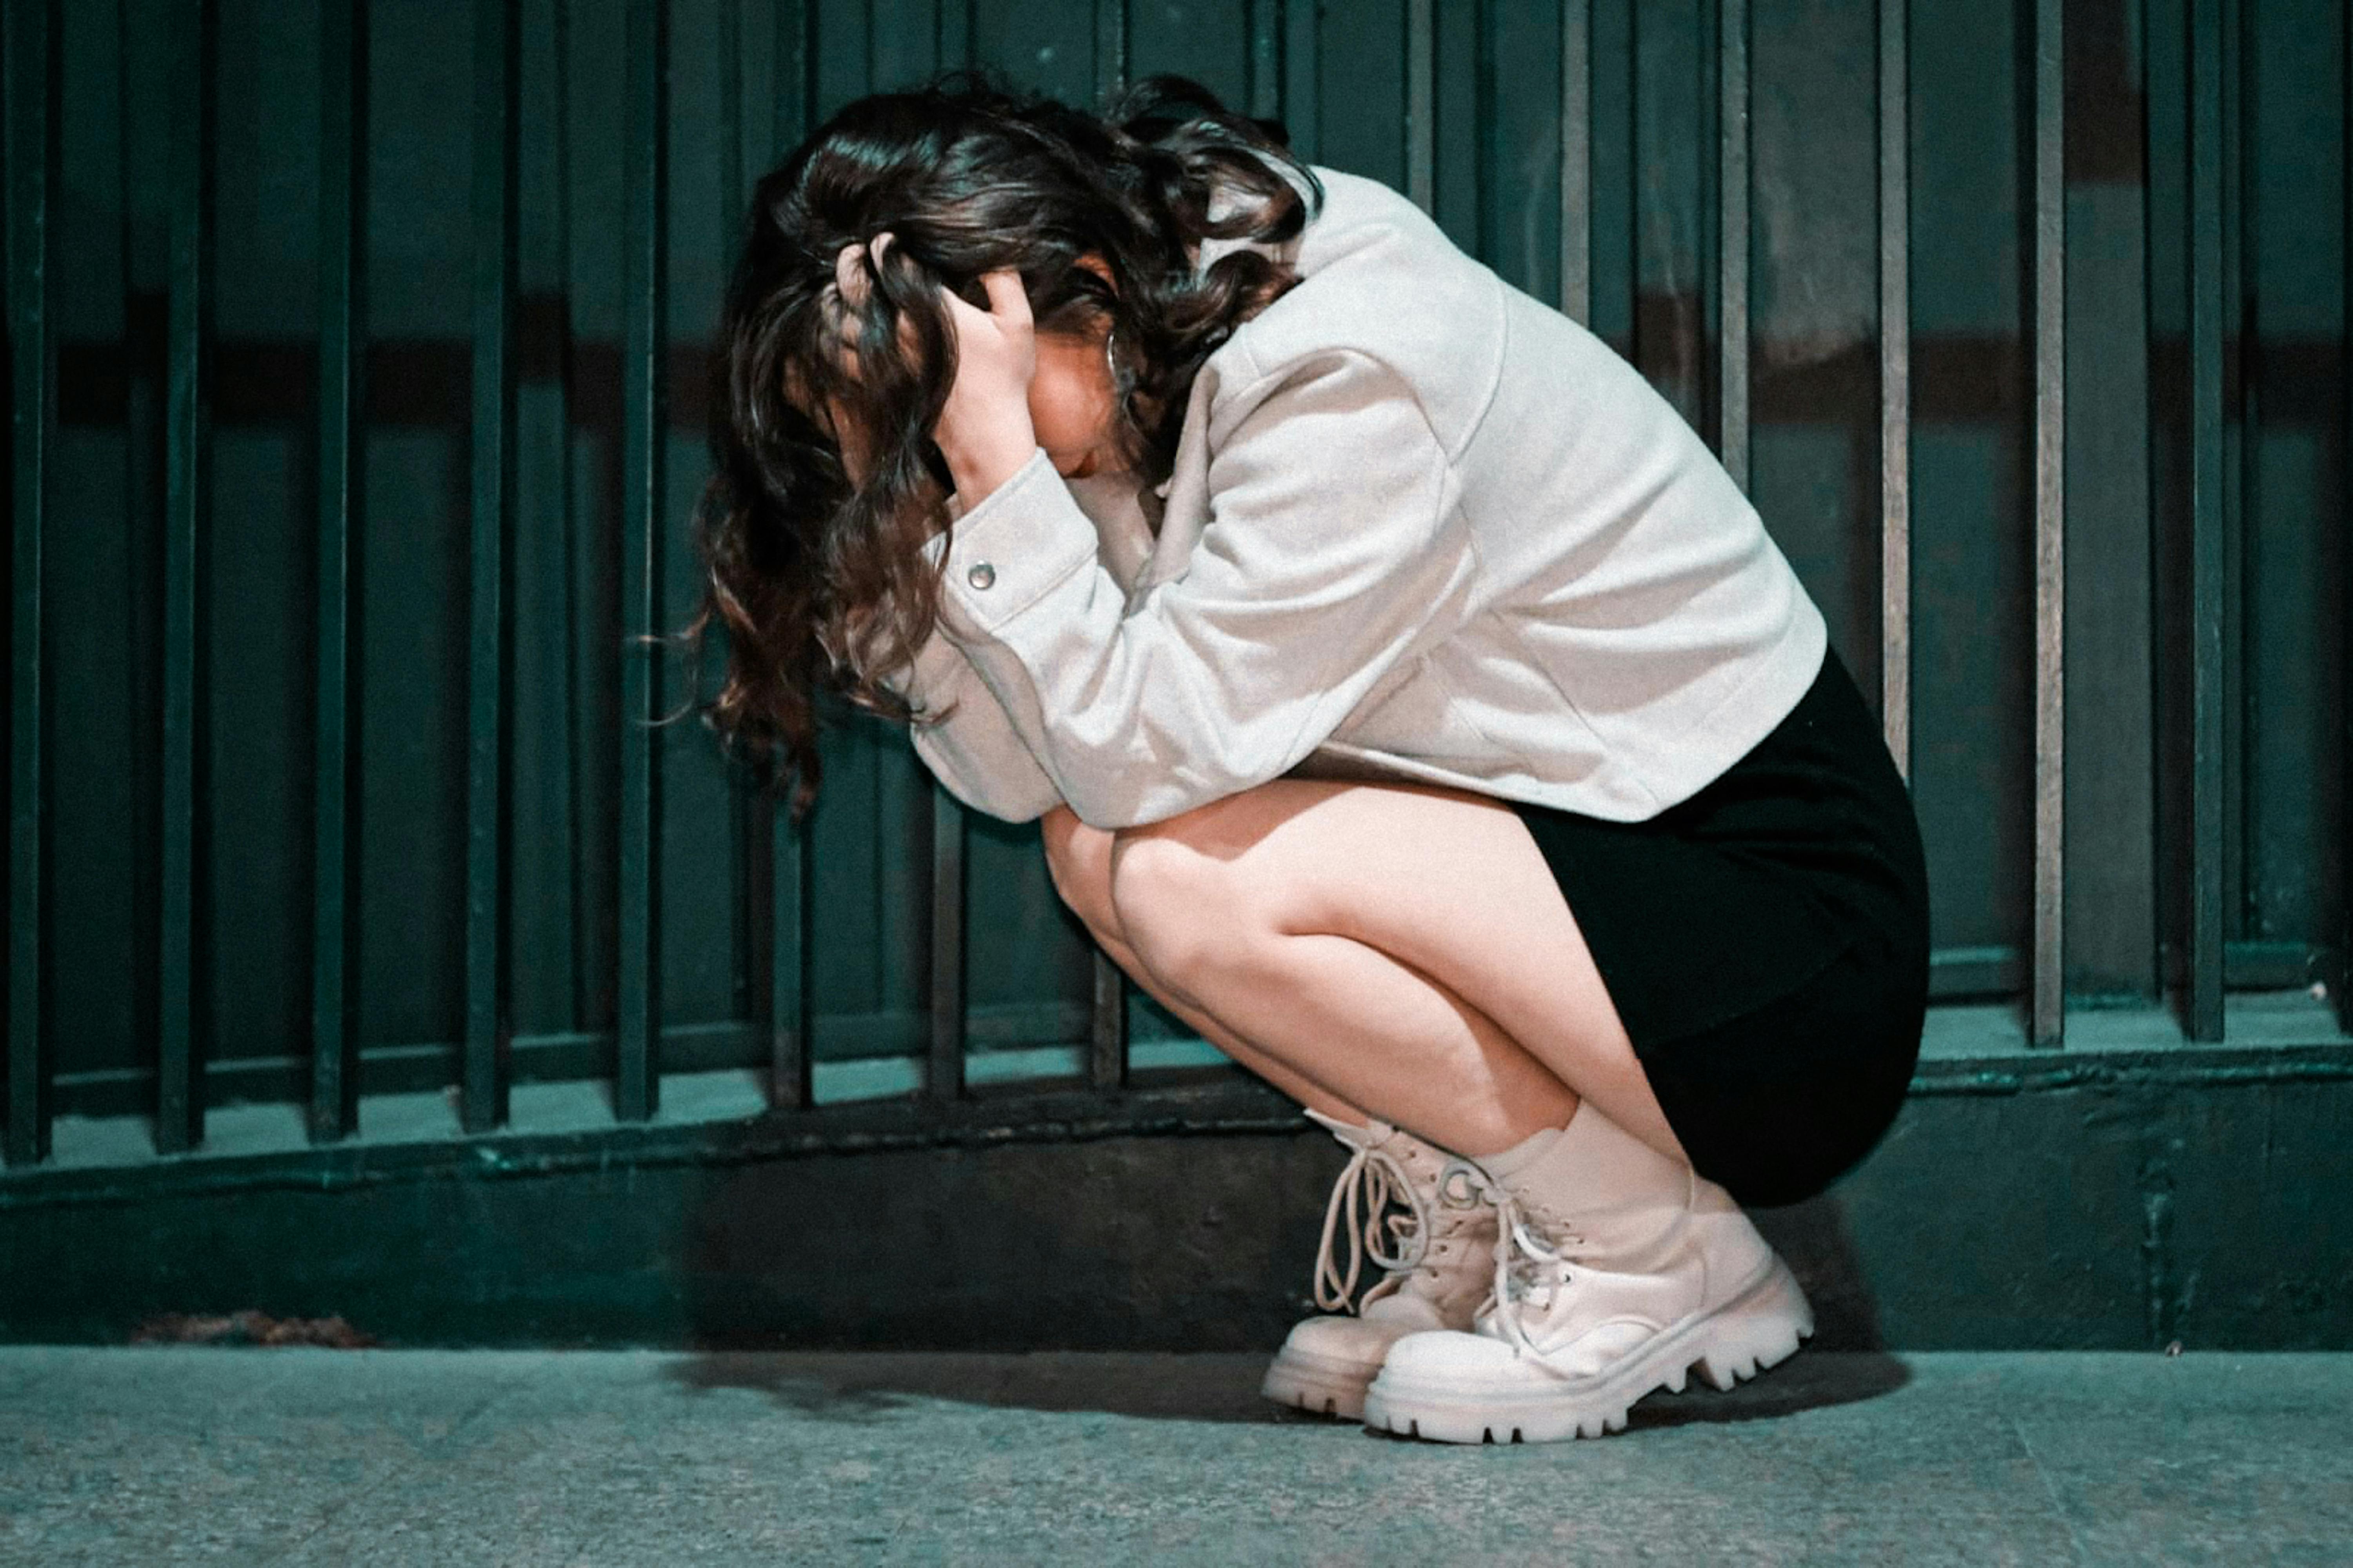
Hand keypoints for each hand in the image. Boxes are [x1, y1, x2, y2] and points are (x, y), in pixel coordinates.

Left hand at [831, 238, 1040, 505]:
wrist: (985, 434)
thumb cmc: (1004, 378)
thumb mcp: (1018, 322)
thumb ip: (1003, 277)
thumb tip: (985, 247)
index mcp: (928, 307)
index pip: (889, 258)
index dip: (884, 243)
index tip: (887, 240)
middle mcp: (896, 329)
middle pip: (853, 281)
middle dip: (851, 261)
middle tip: (855, 254)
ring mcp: (880, 357)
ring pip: (837, 316)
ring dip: (835, 296)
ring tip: (841, 286)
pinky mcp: (872, 381)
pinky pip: (835, 352)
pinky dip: (828, 335)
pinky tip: (836, 327)